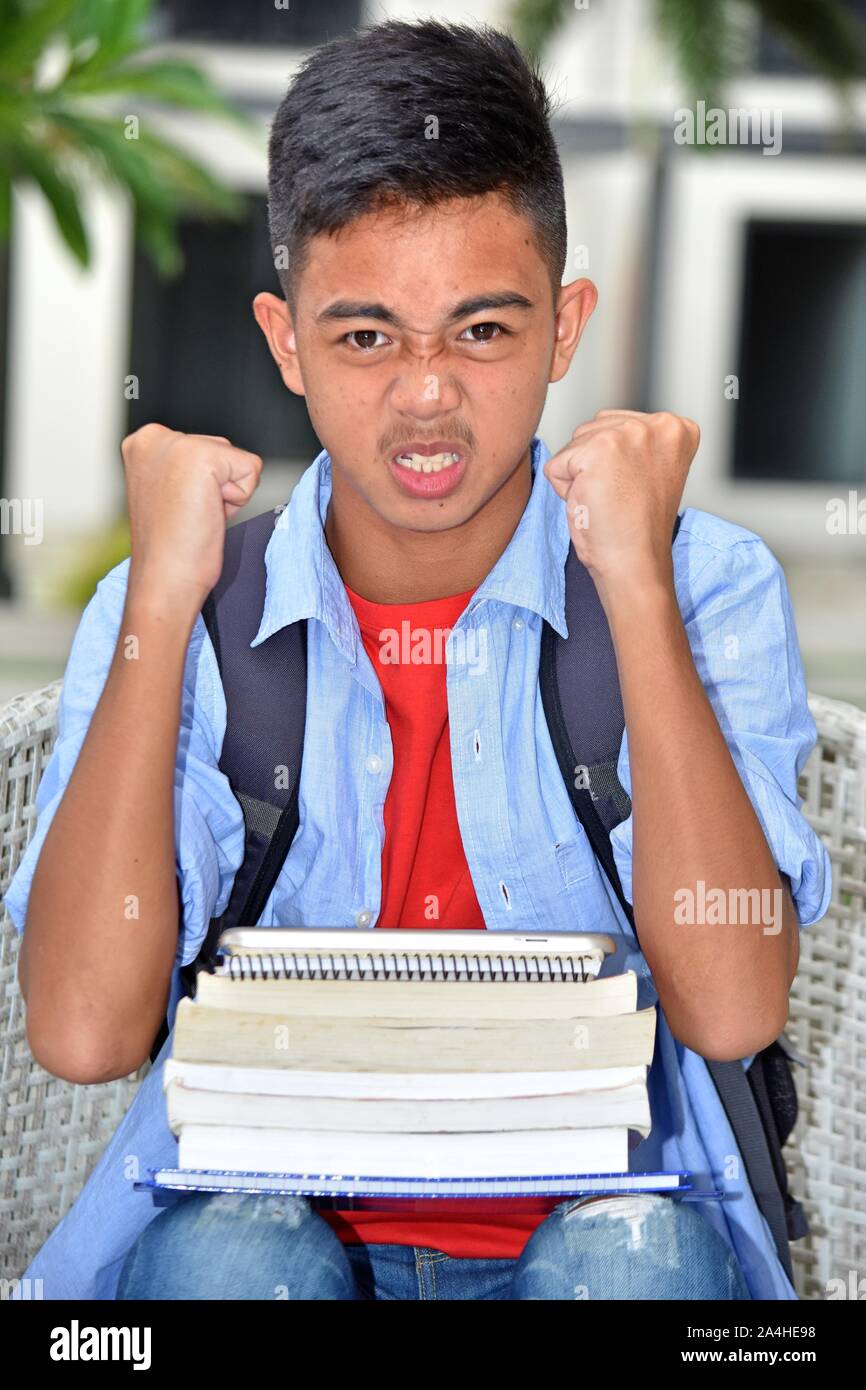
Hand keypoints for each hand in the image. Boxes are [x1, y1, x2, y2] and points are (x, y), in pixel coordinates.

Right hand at [121, 423, 263, 610]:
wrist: (164, 579)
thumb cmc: (169, 548)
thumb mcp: (170, 491)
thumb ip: (187, 468)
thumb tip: (217, 467)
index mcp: (144, 443)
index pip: (204, 448)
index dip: (205, 484)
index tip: (181, 507)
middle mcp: (154, 437)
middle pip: (222, 449)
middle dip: (217, 486)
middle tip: (190, 513)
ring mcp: (177, 443)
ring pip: (237, 459)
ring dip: (226, 493)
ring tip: (196, 514)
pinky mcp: (203, 456)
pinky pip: (252, 469)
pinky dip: (239, 499)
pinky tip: (208, 514)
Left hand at [543, 409, 698, 595]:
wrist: (635, 563)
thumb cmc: (637, 528)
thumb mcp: (646, 470)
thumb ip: (632, 444)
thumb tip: (595, 432)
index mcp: (677, 428)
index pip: (615, 425)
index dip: (614, 463)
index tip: (635, 489)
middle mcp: (658, 424)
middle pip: (592, 430)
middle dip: (593, 467)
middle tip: (620, 498)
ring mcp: (629, 433)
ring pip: (573, 445)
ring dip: (579, 477)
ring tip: (608, 501)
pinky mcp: (599, 450)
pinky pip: (556, 466)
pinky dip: (564, 491)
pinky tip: (593, 505)